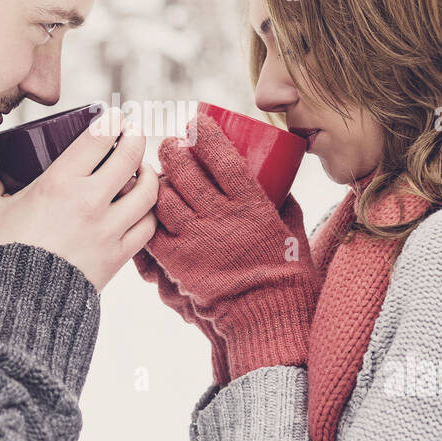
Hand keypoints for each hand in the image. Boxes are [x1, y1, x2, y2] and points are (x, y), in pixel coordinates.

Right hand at [0, 107, 158, 292]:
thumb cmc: (1, 256)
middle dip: (135, 137)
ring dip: (148, 174)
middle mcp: (90, 201)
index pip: (99, 137)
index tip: (114, 116)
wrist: (19, 304)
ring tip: (141, 169)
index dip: (112, 120)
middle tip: (133, 132)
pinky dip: (150, 212)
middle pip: (131, 155)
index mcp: (59, 183)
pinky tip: (142, 206)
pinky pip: (148, 226)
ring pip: (148, 191)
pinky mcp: (118, 255)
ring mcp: (109, 229)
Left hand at [147, 115, 320, 378]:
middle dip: (173, 149)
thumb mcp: (291, 227)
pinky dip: (150, 215)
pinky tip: (151, 208)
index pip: (221, 157)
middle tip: (171, 145)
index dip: (204, 133)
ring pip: (163, 196)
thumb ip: (280, 200)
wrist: (267, 318)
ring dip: (157, 180)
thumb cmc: (285, 272)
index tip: (197, 122)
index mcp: (250, 205)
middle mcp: (219, 218)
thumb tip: (275, 177)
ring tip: (159, 175)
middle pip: (184, 170)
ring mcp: (195, 240)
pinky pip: (153, 230)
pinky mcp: (178, 263)